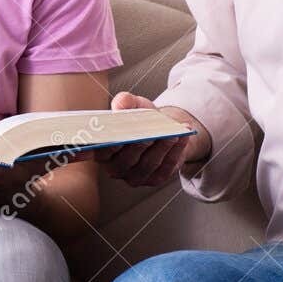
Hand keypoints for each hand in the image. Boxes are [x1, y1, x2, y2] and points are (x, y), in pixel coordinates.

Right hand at [93, 95, 210, 188]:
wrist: (162, 129)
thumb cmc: (141, 119)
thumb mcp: (132, 105)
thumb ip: (124, 102)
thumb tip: (120, 106)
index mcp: (103, 152)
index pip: (100, 151)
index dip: (104, 146)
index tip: (113, 136)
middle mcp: (115, 168)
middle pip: (126, 159)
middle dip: (139, 144)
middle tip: (149, 133)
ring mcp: (135, 177)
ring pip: (148, 164)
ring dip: (161, 147)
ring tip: (173, 133)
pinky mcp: (155, 179)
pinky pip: (166, 167)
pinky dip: (175, 151)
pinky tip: (182, 137)